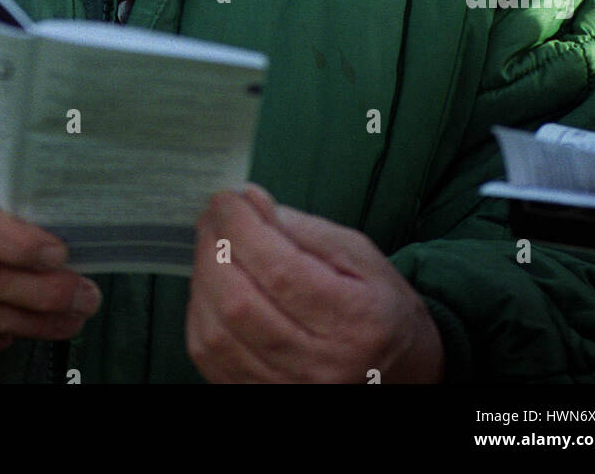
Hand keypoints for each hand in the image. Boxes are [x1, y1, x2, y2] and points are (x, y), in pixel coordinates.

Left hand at [186, 183, 443, 382]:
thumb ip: (304, 228)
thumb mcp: (359, 255)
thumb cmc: (377, 306)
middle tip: (215, 215)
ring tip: (213, 244)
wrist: (394, 372)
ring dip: (202, 277)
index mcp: (354, 322)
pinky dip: (200, 310)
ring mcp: (285, 389)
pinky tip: (212, 283)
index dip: (242, 229)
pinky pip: (207, 354)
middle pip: (240, 304)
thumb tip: (250, 201)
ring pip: (216, 333)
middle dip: (214, 247)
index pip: (281, 272)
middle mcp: (318, 366)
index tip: (228, 198)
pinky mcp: (257, 396)